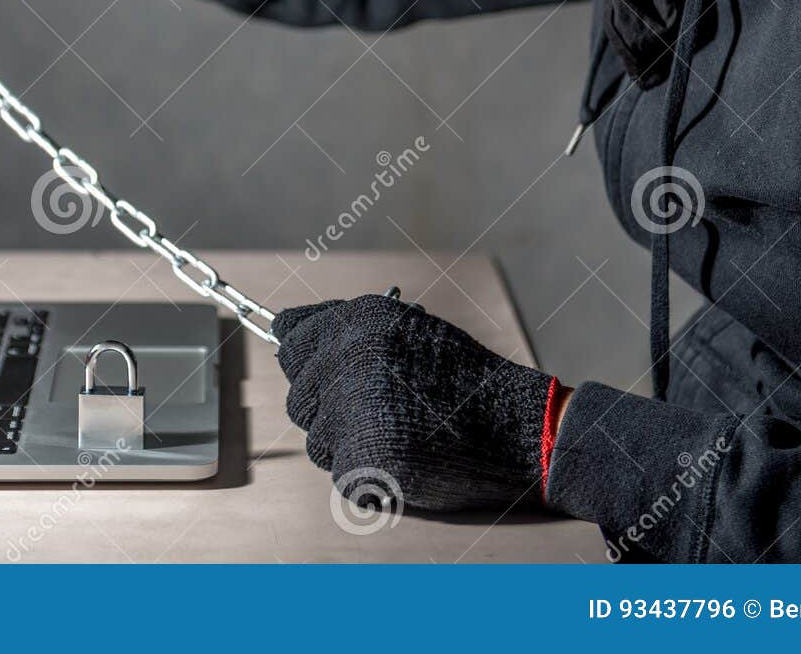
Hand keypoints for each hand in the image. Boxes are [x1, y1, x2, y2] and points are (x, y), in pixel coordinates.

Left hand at [274, 294, 560, 511]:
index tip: (338, 379)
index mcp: (359, 322)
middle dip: (331, 411)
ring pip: (318, 442)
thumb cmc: (462, 380)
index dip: (313, 368)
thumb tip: (280, 325)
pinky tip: (407, 460)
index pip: (292, 346)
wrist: (519, 428)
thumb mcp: (406, 329)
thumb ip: (341, 326)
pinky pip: (342, 475)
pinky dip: (369, 478)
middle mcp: (350, 361)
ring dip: (350, 446)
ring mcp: (355, 413)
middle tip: (382, 413)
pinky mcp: (365, 462)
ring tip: (402, 434)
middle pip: (299, 400)